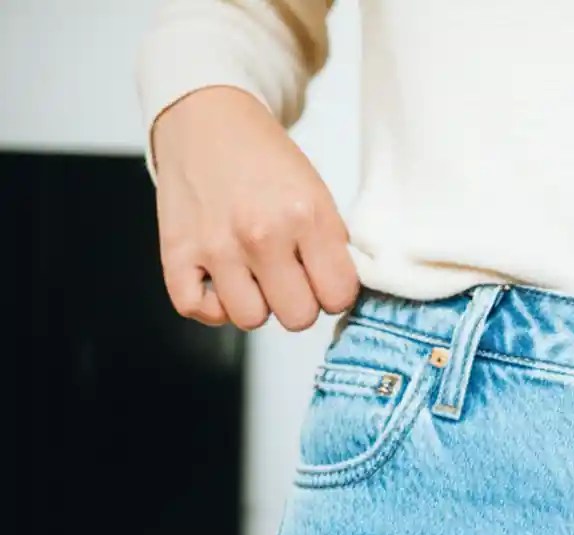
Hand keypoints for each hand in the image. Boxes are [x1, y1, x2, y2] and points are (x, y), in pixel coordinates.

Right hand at [151, 86, 357, 330]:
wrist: (209, 120)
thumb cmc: (266, 160)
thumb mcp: (317, 193)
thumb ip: (331, 245)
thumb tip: (341, 293)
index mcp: (306, 215)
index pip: (338, 296)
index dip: (334, 292)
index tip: (324, 277)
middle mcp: (261, 234)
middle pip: (298, 317)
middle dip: (299, 302)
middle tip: (290, 276)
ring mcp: (216, 246)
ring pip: (250, 320)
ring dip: (255, 303)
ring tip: (254, 273)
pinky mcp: (176, 252)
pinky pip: (197, 310)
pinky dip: (211, 304)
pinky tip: (222, 281)